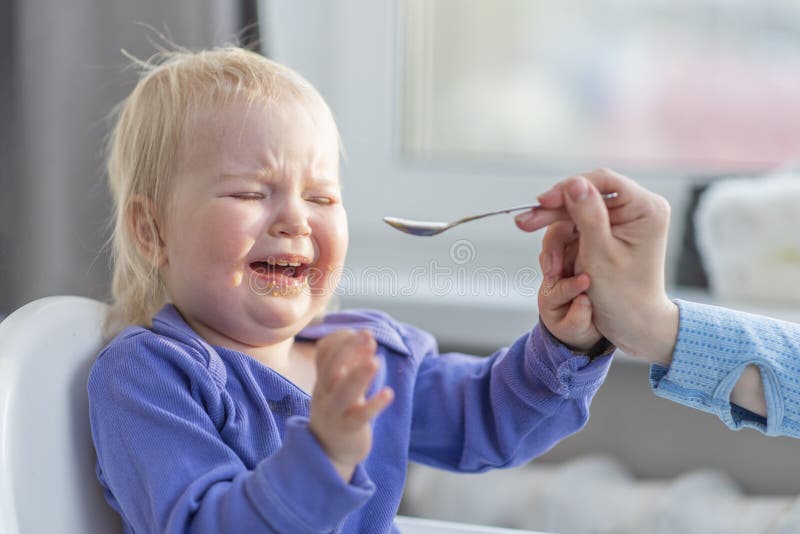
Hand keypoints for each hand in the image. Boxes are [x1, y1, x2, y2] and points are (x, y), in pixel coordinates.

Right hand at [309, 329, 393, 481]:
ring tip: (375, 360)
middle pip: (331, 369)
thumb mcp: (340, 388)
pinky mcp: (349, 430)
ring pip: (343, 393)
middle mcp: (325, 396)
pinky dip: (374, 404)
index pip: (324, 356)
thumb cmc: (339, 414)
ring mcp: (335, 414)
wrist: (329, 454)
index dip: (341, 342)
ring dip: (359, 375)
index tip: (361, 331)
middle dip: (349, 350)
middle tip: (369, 335)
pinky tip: (388, 393)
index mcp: (323, 383)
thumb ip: (350, 366)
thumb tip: (366, 340)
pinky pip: (359, 416)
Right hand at [516, 168, 677, 364]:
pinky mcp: (609, 234)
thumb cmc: (623, 295)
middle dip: (553, 213)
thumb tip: (574, 184)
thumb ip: (587, 215)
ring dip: (554, 235)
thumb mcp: (600, 253)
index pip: (603, 181)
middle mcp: (636, 210)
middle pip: (585, 198)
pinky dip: (562, 244)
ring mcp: (622, 222)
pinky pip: (578, 229)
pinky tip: (552, 262)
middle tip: (524, 222)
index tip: (542, 201)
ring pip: (576, 214)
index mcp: (645, 209)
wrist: (634, 325)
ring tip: (545, 263)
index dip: (569, 188)